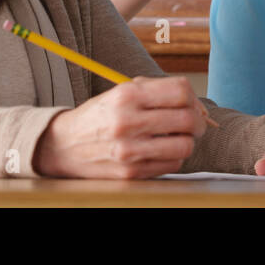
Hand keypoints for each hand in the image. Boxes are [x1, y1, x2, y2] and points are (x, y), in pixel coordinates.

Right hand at [34, 76, 207, 178]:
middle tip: (197, 123)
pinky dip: (175, 158)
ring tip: (181, 138)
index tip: (192, 104)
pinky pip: (172, 165)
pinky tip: (164, 151)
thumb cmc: (101, 115)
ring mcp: (129, 150)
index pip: (180, 91)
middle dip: (199, 121)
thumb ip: (157, 91)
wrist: (65, 145)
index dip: (194, 97)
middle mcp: (128, 121)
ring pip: (184, 145)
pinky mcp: (131, 172)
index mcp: (127, 95)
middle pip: (187, 119)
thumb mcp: (121, 91)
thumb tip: (195, 103)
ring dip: (188, 141)